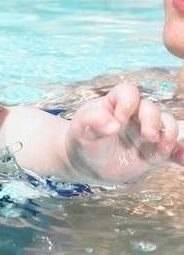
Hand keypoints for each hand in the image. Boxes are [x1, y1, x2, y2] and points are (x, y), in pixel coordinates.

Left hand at [65, 80, 183, 182]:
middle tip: (148, 135)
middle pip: (152, 109)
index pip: (129, 92)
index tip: (119, 119)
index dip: (128, 102)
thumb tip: (113, 125)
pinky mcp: (155, 153)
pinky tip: (183, 160)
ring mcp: (147, 134)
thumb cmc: (83, 138)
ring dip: (170, 134)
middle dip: (153, 120)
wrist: (86, 161)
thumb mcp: (81, 129)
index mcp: (117, 103)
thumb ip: (93, 121)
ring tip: (162, 147)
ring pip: (167, 126)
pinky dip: (181, 154)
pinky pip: (173, 152)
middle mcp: (136, 115)